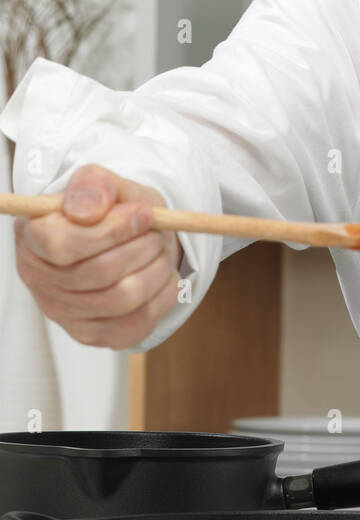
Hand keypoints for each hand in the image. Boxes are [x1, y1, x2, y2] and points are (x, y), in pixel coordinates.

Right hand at [14, 163, 182, 349]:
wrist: (127, 236)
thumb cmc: (111, 210)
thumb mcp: (106, 185)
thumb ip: (93, 186)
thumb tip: (87, 209)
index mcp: (34, 237)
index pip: (63, 245)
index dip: (111, 230)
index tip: (144, 214)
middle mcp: (40, 280)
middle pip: (99, 274)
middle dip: (143, 248)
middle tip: (158, 232)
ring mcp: (63, 312)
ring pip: (122, 300)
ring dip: (157, 270)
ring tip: (162, 251)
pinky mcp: (91, 334)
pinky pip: (135, 325)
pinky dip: (162, 298)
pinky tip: (165, 277)